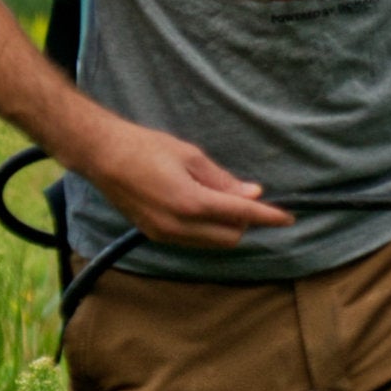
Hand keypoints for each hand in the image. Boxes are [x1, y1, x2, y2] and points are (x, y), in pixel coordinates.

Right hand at [79, 119, 290, 250]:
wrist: (102, 156)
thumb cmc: (146, 147)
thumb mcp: (191, 156)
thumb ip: (223, 180)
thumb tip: (253, 193)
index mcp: (191, 202)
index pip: (241, 214)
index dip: (267, 217)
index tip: (287, 218)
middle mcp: (179, 226)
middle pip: (230, 237)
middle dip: (243, 222)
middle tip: (244, 198)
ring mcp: (165, 234)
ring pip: (211, 243)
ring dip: (224, 228)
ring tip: (220, 200)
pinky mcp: (155, 235)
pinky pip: (193, 241)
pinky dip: (206, 230)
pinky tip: (201, 208)